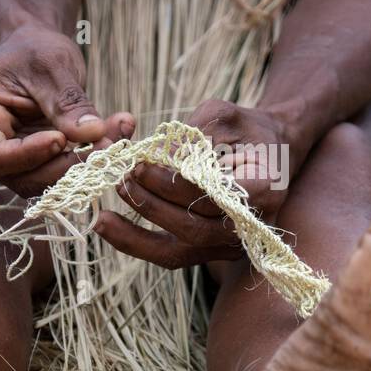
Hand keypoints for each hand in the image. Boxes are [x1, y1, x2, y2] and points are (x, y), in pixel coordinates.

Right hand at [0, 27, 134, 196]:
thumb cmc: (33, 49)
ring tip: (116, 135)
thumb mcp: (51, 64)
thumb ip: (67, 100)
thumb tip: (92, 133)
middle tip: (104, 143)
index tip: (59, 139)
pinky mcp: (37, 163)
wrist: (36, 49)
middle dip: (64, 166)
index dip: (23, 156)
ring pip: (43, 182)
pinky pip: (61, 172)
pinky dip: (90, 158)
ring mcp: (12, 158)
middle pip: (18, 177)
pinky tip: (116, 134)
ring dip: (83, 166)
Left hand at [95, 99, 297, 268]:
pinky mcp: (209, 251)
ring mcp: (230, 244)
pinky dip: (137, 244)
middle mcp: (251, 227)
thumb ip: (195, 133)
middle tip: (123, 179)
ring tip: (103, 214)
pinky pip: (170, 255)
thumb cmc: (245, 128)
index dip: (174, 185)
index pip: (213, 196)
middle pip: (194, 228)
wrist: (268, 152)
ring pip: (178, 251)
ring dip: (136, 234)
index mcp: (265, 190)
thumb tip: (161, 157)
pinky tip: (107, 226)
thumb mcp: (223, 115)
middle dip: (152, 206)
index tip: (143, 164)